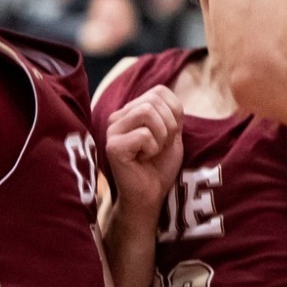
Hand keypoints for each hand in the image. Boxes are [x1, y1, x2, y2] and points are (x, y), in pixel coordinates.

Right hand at [104, 86, 183, 210]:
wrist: (150, 195)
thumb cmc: (159, 165)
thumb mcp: (171, 132)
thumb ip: (170, 112)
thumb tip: (168, 93)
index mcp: (131, 110)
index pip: (159, 91)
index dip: (174, 113)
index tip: (168, 135)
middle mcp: (118, 117)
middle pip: (154, 100)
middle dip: (169, 125)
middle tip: (161, 146)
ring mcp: (112, 130)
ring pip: (147, 112)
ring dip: (161, 136)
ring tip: (152, 151)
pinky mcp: (113, 146)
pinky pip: (144, 135)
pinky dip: (152, 148)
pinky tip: (143, 159)